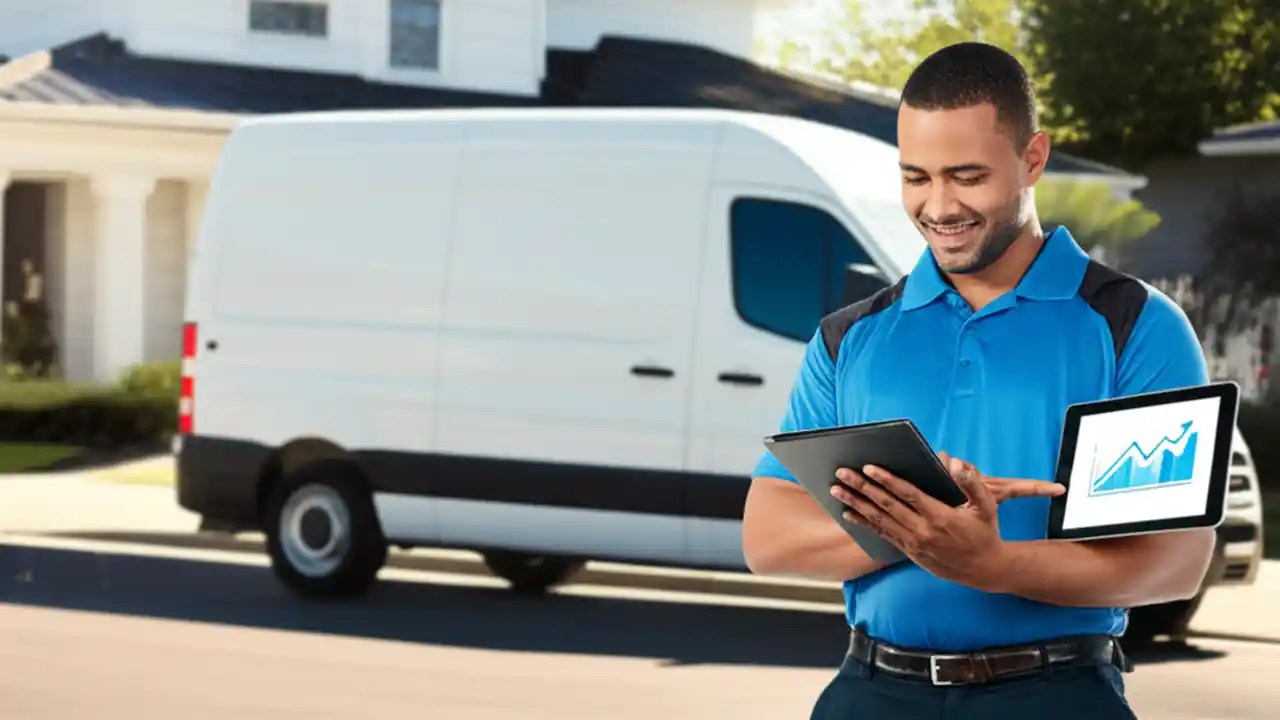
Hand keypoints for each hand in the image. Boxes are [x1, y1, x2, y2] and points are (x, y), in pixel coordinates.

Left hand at [828, 455, 1061, 589]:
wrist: (984, 569)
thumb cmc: (985, 532)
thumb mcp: (987, 506)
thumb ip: (973, 484)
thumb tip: (957, 465)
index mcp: (940, 516)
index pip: (908, 494)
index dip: (887, 480)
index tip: (869, 467)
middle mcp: (923, 530)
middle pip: (886, 505)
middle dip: (862, 488)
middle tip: (842, 473)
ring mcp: (914, 543)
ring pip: (879, 520)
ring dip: (856, 504)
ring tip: (836, 490)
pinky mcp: (909, 551)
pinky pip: (882, 535)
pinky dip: (865, 524)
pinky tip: (848, 513)